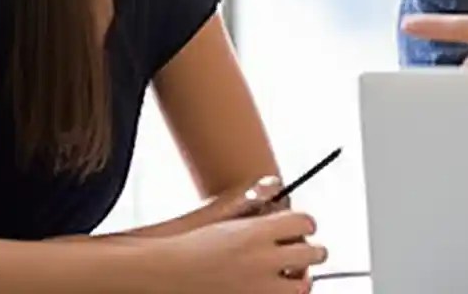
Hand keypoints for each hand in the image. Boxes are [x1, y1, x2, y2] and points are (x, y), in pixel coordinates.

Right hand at [155, 210, 326, 293]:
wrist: (153, 275)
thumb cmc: (180, 242)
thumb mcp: (215, 213)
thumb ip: (249, 199)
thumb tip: (274, 183)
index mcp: (256, 233)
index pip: (304, 222)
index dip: (304, 224)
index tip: (301, 227)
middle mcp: (261, 262)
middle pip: (313, 254)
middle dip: (311, 252)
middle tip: (304, 252)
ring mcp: (257, 290)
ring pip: (303, 286)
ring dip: (299, 279)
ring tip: (290, 276)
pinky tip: (269, 289)